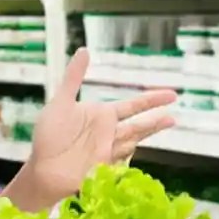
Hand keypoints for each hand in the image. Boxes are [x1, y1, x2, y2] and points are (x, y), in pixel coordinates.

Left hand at [13, 49, 175, 209]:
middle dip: (157, 118)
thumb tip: (84, 50)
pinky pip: (123, 158)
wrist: (41, 168)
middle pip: (140, 124)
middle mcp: (109, 132)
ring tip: (171, 121)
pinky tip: (138, 146)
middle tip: (176, 112)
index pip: (132, 106)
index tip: (171, 95)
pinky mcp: (106, 167)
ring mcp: (109, 150)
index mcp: (102, 115)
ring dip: (151, 130)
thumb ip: (73, 78)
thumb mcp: (60, 103)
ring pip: (135, 138)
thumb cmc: (49, 136)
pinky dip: (131, 153)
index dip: (151, 100)